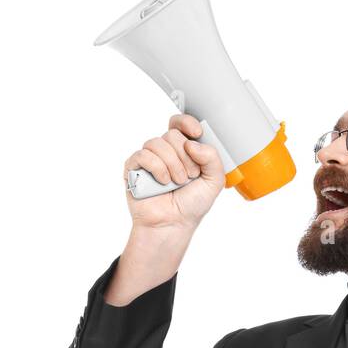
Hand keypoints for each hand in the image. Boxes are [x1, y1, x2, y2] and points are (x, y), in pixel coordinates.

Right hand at [123, 112, 225, 230]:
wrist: (173, 225)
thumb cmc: (191, 205)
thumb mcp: (213, 181)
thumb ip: (213, 158)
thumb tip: (192, 143)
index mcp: (184, 150)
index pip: (181, 123)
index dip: (187, 122)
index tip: (197, 133)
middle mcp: (166, 151)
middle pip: (172, 134)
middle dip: (185, 156)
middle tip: (189, 176)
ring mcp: (149, 158)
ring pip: (158, 143)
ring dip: (172, 165)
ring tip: (176, 183)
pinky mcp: (134, 167)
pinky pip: (143, 155)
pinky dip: (157, 168)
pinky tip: (162, 182)